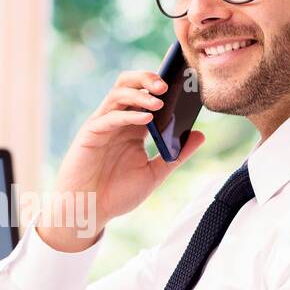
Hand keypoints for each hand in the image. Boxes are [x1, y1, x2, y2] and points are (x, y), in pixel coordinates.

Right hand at [40, 69, 204, 252]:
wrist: (88, 211)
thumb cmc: (116, 193)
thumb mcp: (154, 174)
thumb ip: (177, 155)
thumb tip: (201, 135)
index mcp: (133, 127)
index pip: (147, 95)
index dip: (161, 86)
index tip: (182, 84)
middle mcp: (117, 121)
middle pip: (129, 85)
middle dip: (147, 78)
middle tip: (168, 84)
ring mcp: (103, 125)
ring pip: (118, 94)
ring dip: (140, 94)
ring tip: (160, 101)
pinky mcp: (91, 134)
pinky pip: (110, 117)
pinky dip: (128, 114)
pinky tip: (146, 119)